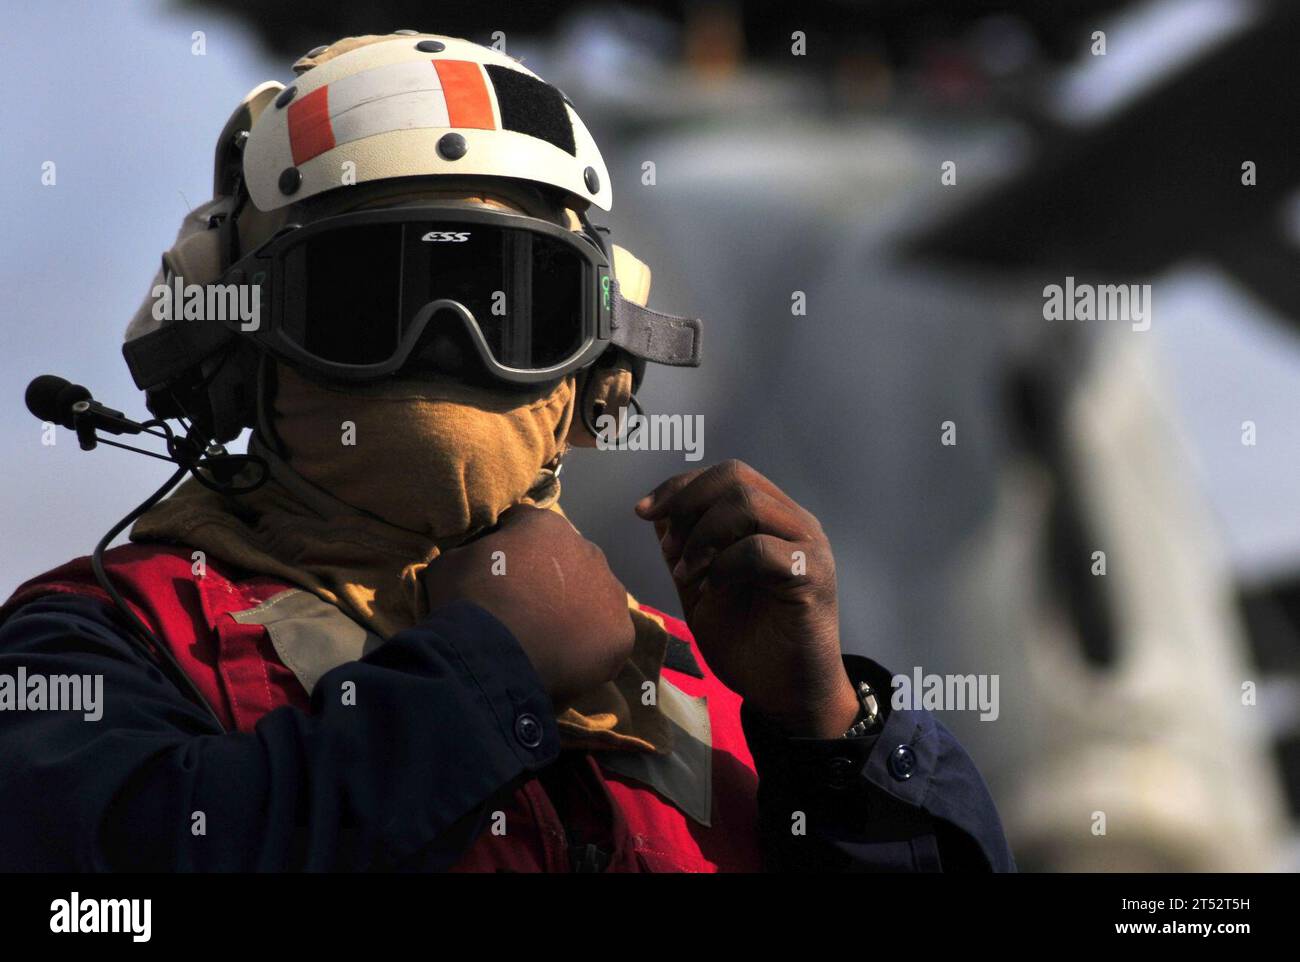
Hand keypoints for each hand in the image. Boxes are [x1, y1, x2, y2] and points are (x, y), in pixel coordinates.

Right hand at [422, 505, 635, 706]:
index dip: (511, 556)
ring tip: (545, 643)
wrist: (491, 655)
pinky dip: (588, 650)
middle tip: (524, 615)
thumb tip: (476, 558)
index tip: (497, 581)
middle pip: (568, 565)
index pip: (529, 532)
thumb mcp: (450, 563)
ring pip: (592, 601)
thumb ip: (472, 552)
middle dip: (550, 585)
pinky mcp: (621, 633)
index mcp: (547, 525)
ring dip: (574, 614)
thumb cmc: (467, 603)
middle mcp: (588, 549)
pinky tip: (563, 663)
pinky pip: (605, 639)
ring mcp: (610, 592)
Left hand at [636, 460, 858, 737]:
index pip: (725, 475)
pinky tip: (714, 591)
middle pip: (735, 476)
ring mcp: (808, 545)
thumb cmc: (748, 644)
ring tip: (687, 575)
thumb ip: (685, 550)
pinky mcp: (812, 575)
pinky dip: (725, 566)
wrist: (785, 695)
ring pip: (747, 503)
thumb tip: (657, 513)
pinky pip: (760, 549)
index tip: (642, 512)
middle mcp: (794, 522)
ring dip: (703, 536)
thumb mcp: (702, 589)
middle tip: (669, 551)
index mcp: (771, 519)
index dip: (680, 486)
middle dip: (687, 506)